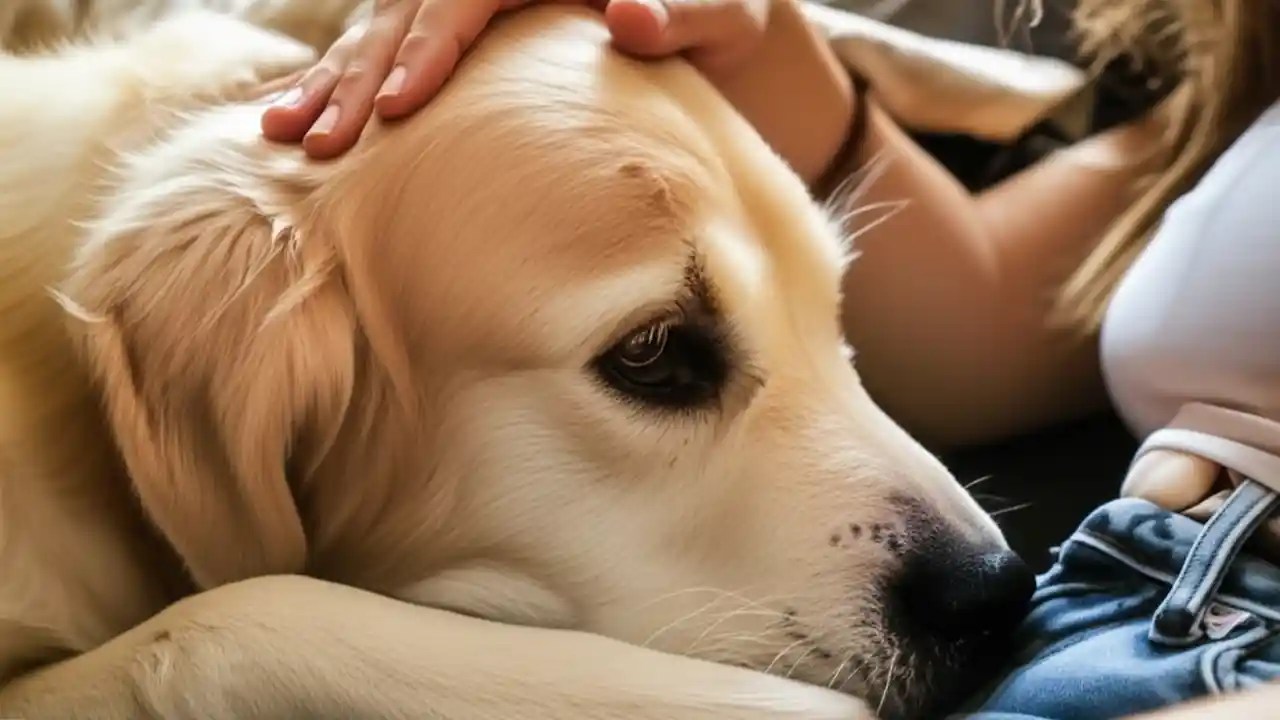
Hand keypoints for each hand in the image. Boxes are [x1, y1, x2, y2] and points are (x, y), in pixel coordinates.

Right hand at [261, 0, 768, 158]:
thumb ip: (685, 9)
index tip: (403, 105)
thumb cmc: (724, 15)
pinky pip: (385, 51)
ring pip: (381, 31)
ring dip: (333, 84)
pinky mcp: (457, 35)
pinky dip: (340, 83)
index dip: (436, 45)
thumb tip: (628, 13)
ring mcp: (472, 4)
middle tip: (326, 142)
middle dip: (365, 78)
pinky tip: (294, 118)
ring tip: (285, 136)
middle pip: (413, 13)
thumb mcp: (726, 13)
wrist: (710, 15)